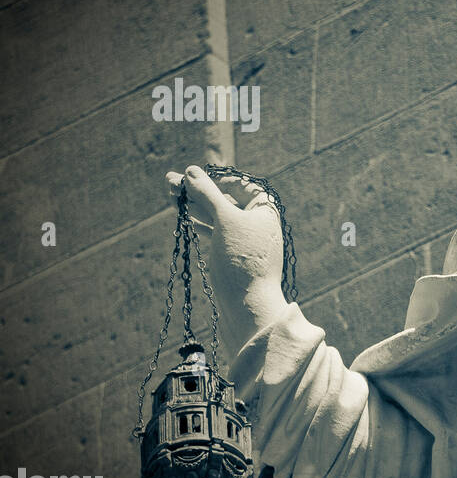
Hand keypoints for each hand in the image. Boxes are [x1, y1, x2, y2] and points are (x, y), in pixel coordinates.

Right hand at [164, 166, 288, 347]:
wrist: (248, 306)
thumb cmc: (242, 260)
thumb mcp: (225, 220)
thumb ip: (208, 194)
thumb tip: (190, 171)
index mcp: (266, 210)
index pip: (241, 184)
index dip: (218, 179)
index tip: (194, 178)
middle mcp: (259, 223)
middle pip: (226, 200)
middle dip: (198, 191)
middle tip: (169, 182)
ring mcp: (246, 241)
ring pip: (218, 218)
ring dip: (195, 206)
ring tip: (171, 196)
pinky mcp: (234, 257)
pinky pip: (216, 234)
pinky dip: (200, 225)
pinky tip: (184, 218)